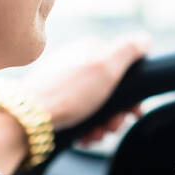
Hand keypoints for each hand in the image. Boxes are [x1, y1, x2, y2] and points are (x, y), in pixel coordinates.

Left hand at [24, 31, 151, 139]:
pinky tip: (84, 136)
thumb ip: (128, 50)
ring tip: (96, 134)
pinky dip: (86, 127)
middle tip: (113, 126)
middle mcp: (77, 64)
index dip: (132, 92)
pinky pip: (79, 115)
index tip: (133, 111)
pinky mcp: (56, 102)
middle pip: (110, 90)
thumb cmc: (69, 92)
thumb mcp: (105, 66)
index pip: (123, 68)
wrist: (29, 116)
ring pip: (95, 105)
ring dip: (102, 124)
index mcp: (90, 50)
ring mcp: (65, 83)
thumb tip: (145, 38)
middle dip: (116, 113)